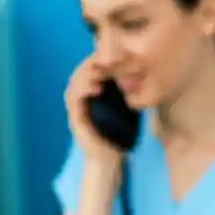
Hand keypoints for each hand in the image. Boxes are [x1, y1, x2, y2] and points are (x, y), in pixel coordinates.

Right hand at [64, 54, 124, 172]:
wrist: (109, 160)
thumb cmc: (118, 136)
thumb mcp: (124, 109)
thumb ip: (126, 93)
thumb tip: (141, 74)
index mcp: (90, 97)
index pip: (89, 72)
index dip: (96, 61)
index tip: (111, 54)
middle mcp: (80, 102)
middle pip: (79, 74)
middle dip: (90, 63)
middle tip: (103, 56)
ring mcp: (76, 111)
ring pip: (74, 84)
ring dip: (85, 74)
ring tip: (99, 69)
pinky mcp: (75, 120)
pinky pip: (74, 100)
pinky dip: (83, 90)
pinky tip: (96, 87)